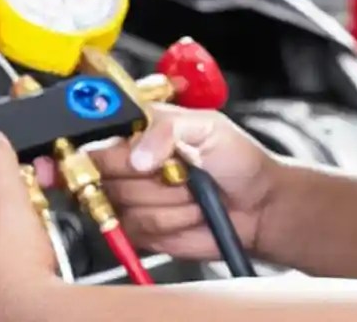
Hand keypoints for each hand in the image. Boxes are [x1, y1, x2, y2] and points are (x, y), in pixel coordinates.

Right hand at [88, 103, 279, 260]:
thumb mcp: (207, 126)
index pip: (97, 140)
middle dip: (142, 176)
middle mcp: (131, 165)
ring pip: (124, 204)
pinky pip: (138, 229)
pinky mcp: (143, 231)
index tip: (116, 158)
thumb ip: (167, 128)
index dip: (100, 151)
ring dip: (166, 201)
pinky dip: (169, 223)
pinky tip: (189, 213)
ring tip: (191, 192)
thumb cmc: (238, 160)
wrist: (259, 206)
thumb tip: (136, 154)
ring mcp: (135, 199)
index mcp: (139, 133)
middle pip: (103, 175)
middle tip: (173, 170)